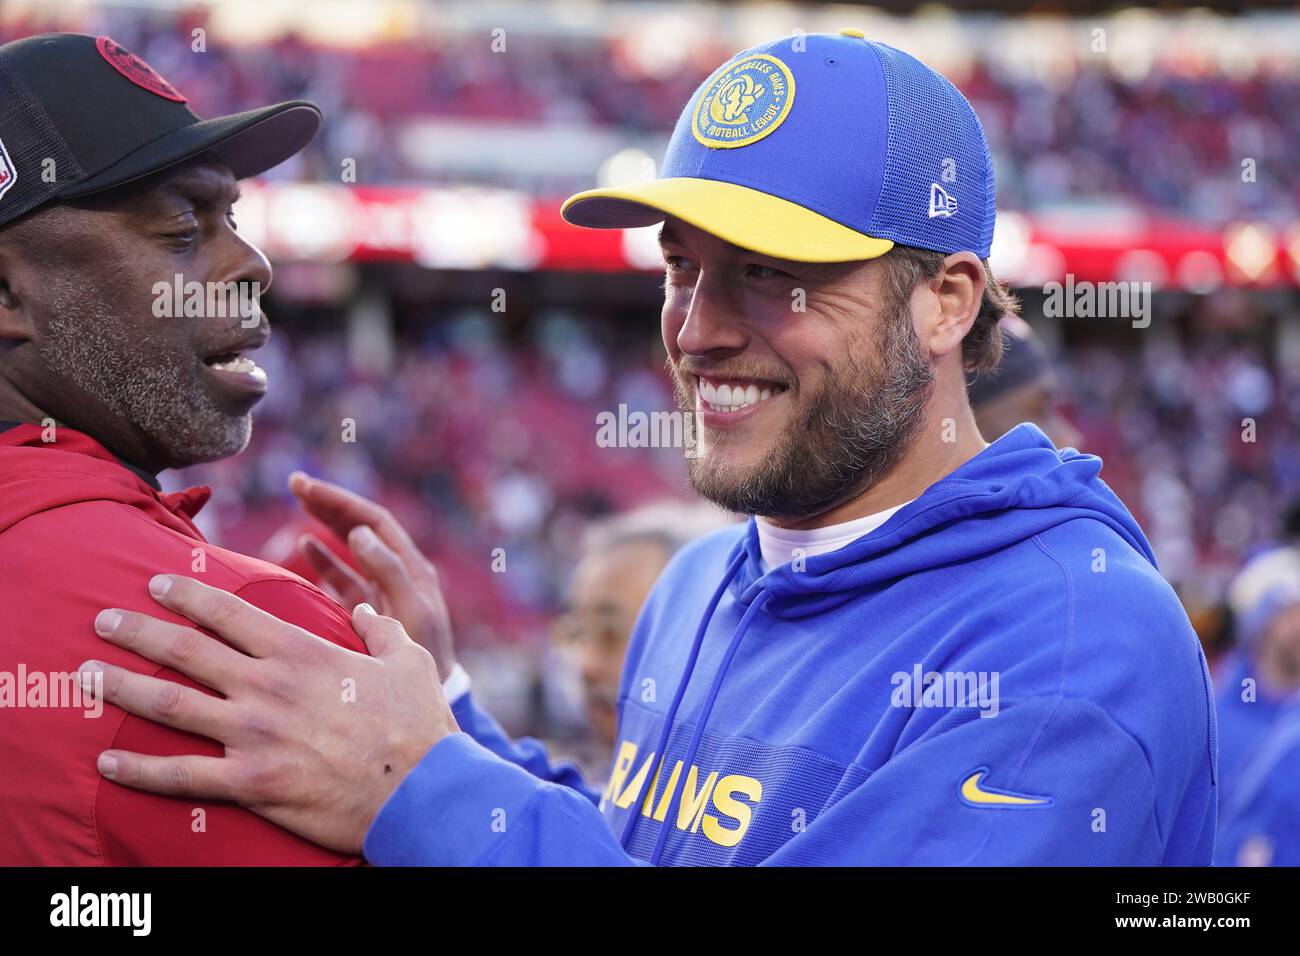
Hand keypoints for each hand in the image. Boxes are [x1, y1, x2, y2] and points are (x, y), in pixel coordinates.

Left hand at [81, 575, 456, 854]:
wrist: (422, 789)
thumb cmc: (419, 723)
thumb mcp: (409, 658)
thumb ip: (379, 628)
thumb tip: (363, 607)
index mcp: (301, 652)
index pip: (229, 613)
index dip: (187, 595)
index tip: (156, 583)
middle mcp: (267, 687)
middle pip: (186, 651)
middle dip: (137, 631)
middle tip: (102, 619)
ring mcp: (254, 735)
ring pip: (170, 706)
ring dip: (121, 687)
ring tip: (86, 674)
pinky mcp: (251, 782)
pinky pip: (181, 776)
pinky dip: (139, 770)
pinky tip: (107, 763)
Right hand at [289, 471, 456, 677]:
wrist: (431, 696)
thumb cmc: (427, 657)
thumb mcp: (411, 612)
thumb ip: (389, 573)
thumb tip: (359, 532)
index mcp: (412, 568)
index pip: (373, 521)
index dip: (341, 501)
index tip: (308, 487)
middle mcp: (399, 572)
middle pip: (361, 526)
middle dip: (330, 503)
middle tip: (296, 482)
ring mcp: (383, 590)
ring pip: (351, 547)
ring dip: (326, 523)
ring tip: (299, 501)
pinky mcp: (369, 609)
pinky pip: (345, 575)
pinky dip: (325, 558)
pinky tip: (305, 544)